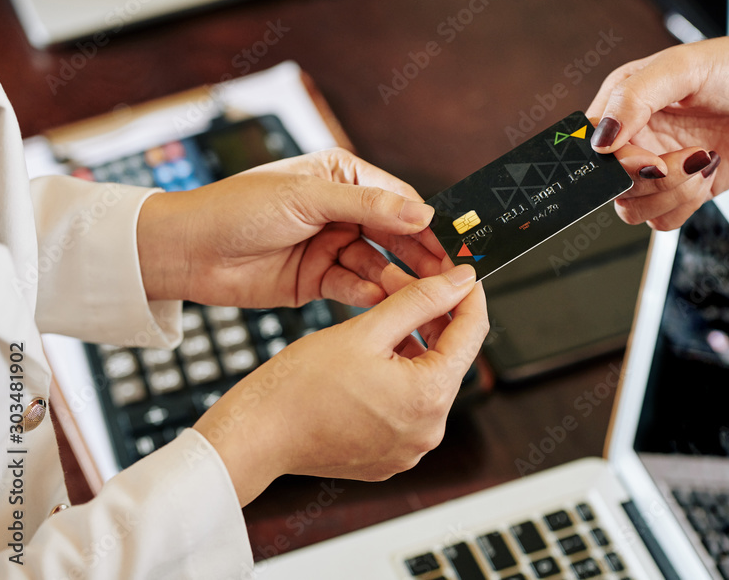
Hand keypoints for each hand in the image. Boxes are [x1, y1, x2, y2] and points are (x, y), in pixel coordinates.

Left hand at [137, 149, 449, 307]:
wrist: (187, 252)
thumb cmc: (236, 209)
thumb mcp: (307, 198)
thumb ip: (368, 205)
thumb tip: (421, 212)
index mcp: (342, 177)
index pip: (398, 199)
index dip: (425, 222)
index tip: (452, 243)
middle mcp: (341, 211)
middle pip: (394, 236)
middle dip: (419, 257)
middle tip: (447, 278)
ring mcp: (330, 246)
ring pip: (378, 266)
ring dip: (397, 281)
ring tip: (419, 297)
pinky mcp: (318, 280)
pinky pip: (354, 288)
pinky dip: (368, 296)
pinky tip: (381, 302)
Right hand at [193, 263, 487, 505]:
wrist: (256, 435)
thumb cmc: (299, 388)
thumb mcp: (366, 329)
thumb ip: (419, 300)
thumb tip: (458, 281)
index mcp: (429, 398)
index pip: (472, 333)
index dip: (468, 295)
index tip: (460, 273)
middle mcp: (428, 431)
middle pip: (449, 358)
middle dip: (434, 319)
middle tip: (410, 286)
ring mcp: (409, 448)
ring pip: (427, 382)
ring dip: (414, 347)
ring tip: (383, 320)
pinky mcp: (390, 456)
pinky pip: (408, 408)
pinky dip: (399, 379)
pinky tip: (374, 356)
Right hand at [587, 35, 728, 229]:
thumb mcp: (685, 66)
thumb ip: (635, 97)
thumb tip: (600, 139)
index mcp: (625, 100)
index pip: (591, 144)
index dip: (614, 161)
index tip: (648, 158)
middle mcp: (638, 135)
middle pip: (610, 183)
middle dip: (651, 178)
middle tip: (687, 157)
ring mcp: (661, 165)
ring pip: (634, 208)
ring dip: (671, 193)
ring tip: (703, 160)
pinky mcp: (686, 189)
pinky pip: (662, 221)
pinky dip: (685, 206)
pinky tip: (709, 173)